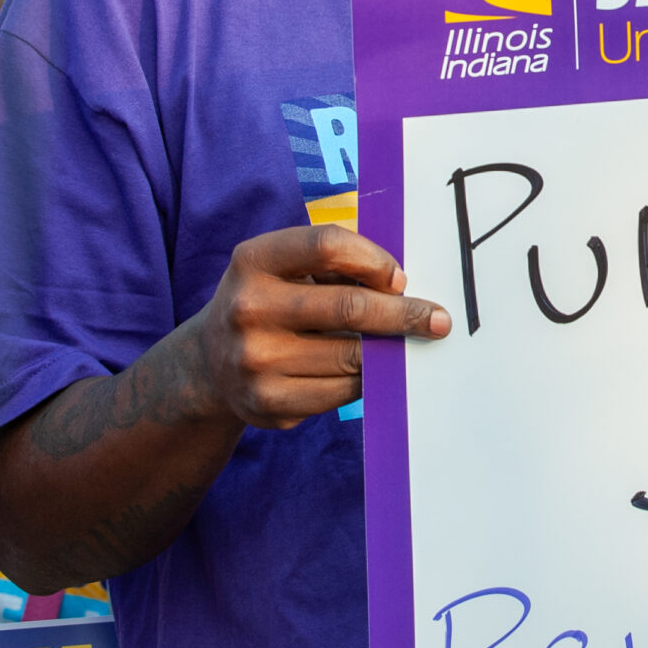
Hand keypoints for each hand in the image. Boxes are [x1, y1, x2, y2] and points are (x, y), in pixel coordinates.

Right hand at [200, 225, 449, 429]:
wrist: (209, 364)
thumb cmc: (269, 302)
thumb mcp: (282, 269)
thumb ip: (333, 266)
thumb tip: (403, 286)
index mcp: (253, 260)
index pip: (327, 245)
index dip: (374, 259)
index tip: (400, 278)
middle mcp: (248, 308)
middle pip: (349, 307)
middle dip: (404, 314)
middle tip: (438, 320)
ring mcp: (255, 360)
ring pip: (352, 356)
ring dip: (386, 351)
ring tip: (401, 345)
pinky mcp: (267, 402)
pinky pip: (341, 392)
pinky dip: (365, 381)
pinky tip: (369, 371)